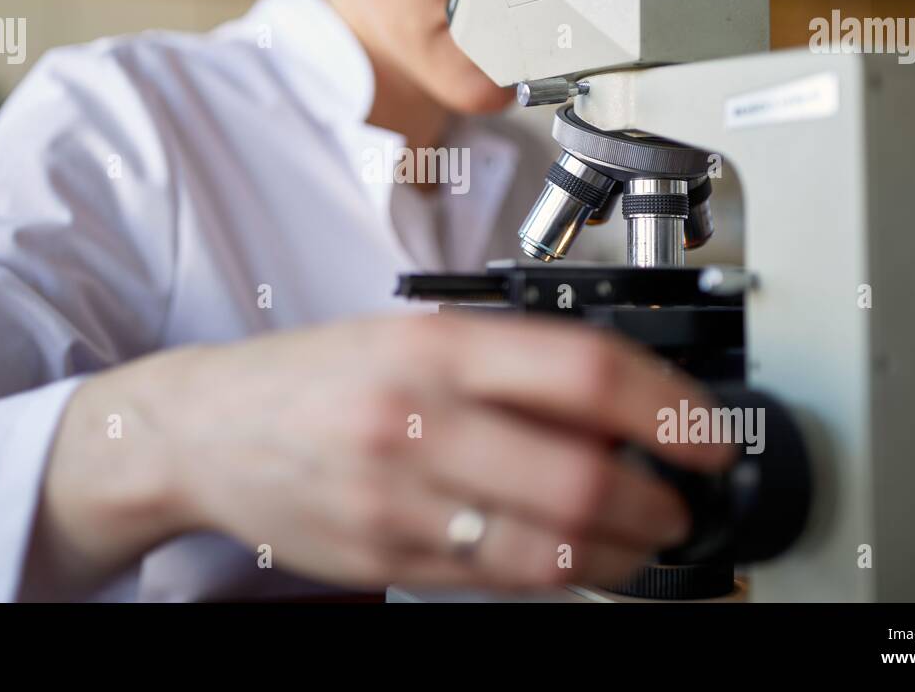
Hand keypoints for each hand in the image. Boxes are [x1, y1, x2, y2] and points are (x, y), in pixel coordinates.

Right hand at [156, 312, 735, 591]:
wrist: (207, 429)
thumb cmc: (316, 375)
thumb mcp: (408, 335)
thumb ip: (509, 366)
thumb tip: (619, 406)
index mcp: (432, 347)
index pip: (581, 372)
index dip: (668, 407)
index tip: (707, 432)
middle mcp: (417, 421)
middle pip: (579, 477)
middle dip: (659, 502)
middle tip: (682, 501)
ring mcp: (400, 501)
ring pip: (550, 548)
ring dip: (624, 553)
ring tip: (644, 538)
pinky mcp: (388, 559)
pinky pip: (501, 579)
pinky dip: (561, 573)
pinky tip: (577, 557)